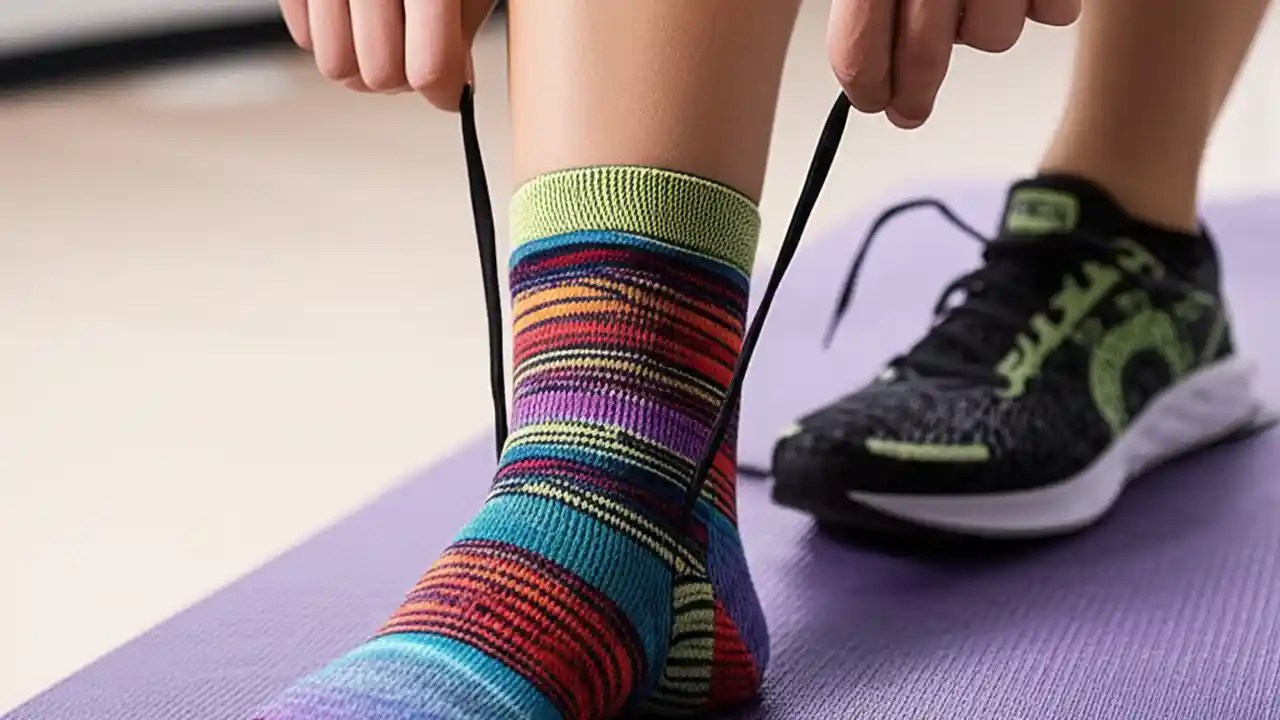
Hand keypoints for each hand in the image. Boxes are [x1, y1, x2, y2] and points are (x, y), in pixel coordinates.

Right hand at [279, 0, 495, 109]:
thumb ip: (463, 28)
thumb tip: (456, 88)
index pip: (430, 69)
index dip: (446, 93)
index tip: (451, 95)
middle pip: (380, 77)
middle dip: (404, 79)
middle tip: (415, 54)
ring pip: (336, 68)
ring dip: (363, 66)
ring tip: (384, 36)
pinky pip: (304, 38)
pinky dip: (330, 37)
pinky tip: (353, 13)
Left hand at [828, 0, 1080, 128]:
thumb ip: (870, 2)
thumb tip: (861, 58)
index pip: (859, 50)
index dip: (863, 86)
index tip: (870, 98)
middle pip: (922, 59)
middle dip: (914, 94)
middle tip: (908, 108)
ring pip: (992, 37)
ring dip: (982, 27)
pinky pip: (1054, 13)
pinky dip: (1042, 3)